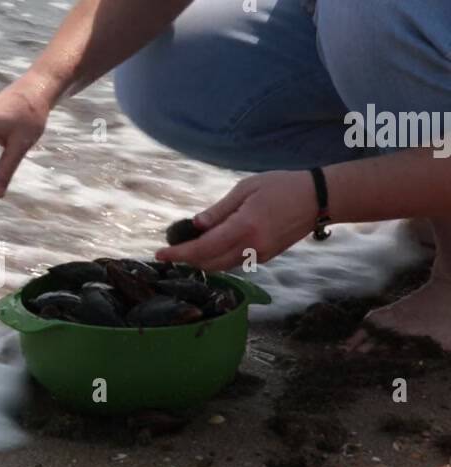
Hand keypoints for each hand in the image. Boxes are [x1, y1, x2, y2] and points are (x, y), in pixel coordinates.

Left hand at [155, 171, 318, 269]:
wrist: (319, 199)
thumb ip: (219, 211)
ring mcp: (260, 255)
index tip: (160, 254)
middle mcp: (252, 247)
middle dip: (186, 259)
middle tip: (170, 250)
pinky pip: (234, 262)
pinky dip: (217, 258)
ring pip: (221, 266)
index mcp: (245, 228)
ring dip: (201, 261)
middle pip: (209, 263)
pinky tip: (210, 247)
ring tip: (186, 248)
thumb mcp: (245, 189)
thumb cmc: (282, 186)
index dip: (179, 253)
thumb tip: (195, 226)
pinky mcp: (266, 257)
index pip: (203, 248)